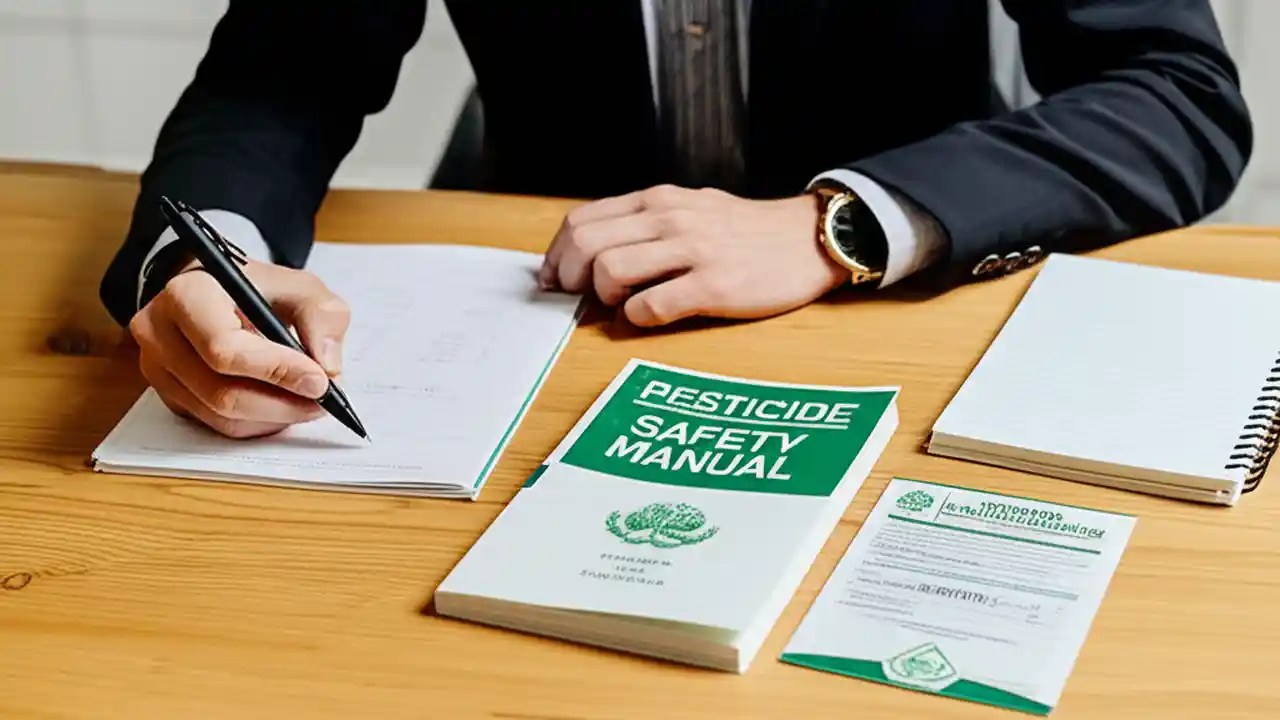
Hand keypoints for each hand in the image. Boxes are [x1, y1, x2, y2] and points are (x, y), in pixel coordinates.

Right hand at [128, 260, 349, 437]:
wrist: (221, 293)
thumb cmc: (258, 289)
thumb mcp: (300, 286)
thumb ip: (322, 316)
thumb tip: (327, 369)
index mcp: (186, 295)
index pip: (224, 348)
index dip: (276, 370)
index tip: (319, 381)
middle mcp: (159, 332)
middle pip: (221, 392)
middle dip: (282, 403)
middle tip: (322, 401)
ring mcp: (157, 368)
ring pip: (221, 416)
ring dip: (274, 418)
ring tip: (308, 403)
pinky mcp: (168, 395)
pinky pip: (216, 425)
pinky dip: (257, 423)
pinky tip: (281, 406)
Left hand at [538, 185, 846, 325]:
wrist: (808, 239)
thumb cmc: (745, 233)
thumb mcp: (689, 209)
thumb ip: (645, 225)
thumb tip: (593, 254)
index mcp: (658, 200)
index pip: (582, 220)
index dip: (557, 255)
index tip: (554, 280)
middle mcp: (669, 218)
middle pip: (587, 244)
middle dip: (569, 278)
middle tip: (577, 300)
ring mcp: (692, 250)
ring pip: (611, 271)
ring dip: (604, 298)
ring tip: (622, 305)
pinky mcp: (714, 284)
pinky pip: (652, 306)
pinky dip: (638, 318)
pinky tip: (651, 317)